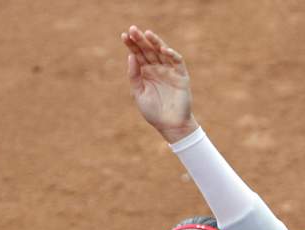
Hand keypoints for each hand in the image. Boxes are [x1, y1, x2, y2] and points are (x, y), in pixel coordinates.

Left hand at [121, 25, 198, 142]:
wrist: (170, 126)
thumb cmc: (153, 112)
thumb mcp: (138, 93)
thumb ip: (134, 75)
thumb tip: (130, 56)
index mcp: (146, 72)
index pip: (138, 54)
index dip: (131, 45)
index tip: (124, 36)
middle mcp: (157, 69)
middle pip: (148, 50)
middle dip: (141, 40)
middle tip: (133, 29)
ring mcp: (170, 71)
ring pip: (162, 52)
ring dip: (155, 42)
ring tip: (147, 33)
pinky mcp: (181, 76)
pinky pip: (177, 62)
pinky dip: (172, 55)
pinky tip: (163, 49)